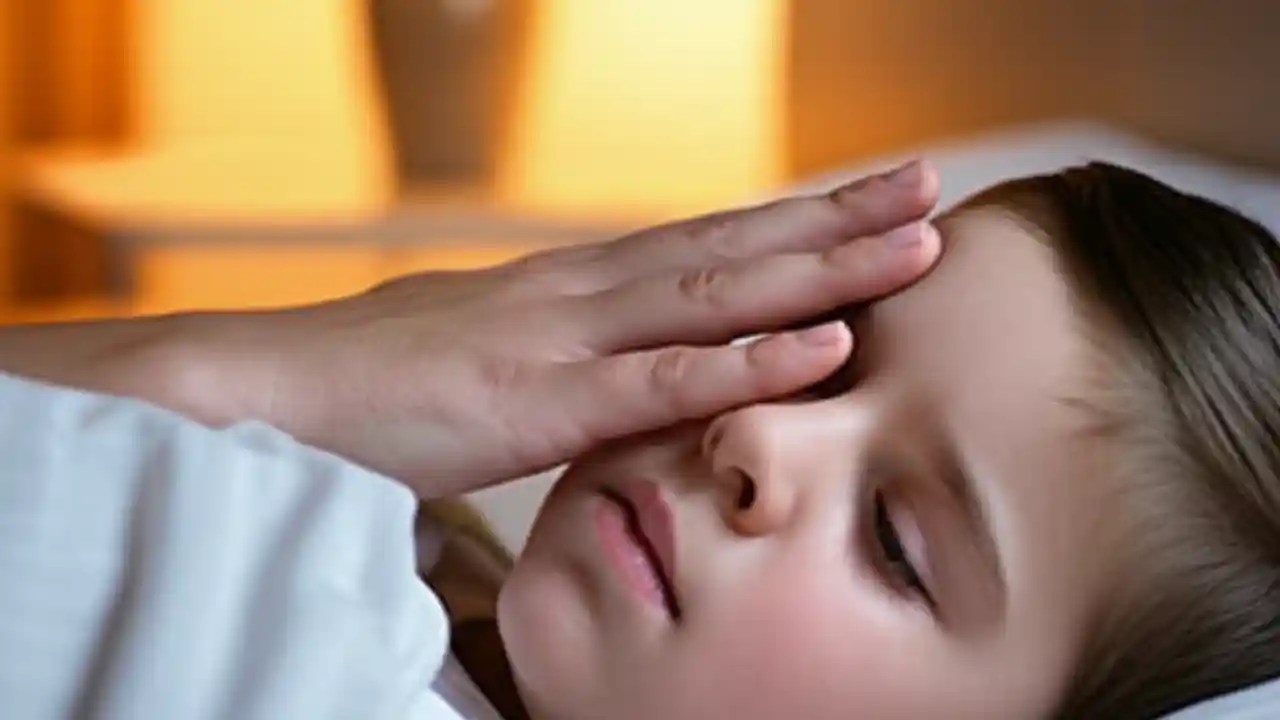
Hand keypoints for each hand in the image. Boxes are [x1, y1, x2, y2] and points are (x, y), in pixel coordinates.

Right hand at [206, 161, 938, 496]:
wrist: (269, 392)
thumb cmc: (371, 386)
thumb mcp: (483, 359)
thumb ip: (555, 360)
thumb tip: (602, 370)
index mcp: (568, 287)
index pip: (699, 243)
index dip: (788, 223)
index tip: (864, 205)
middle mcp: (580, 292)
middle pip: (729, 246)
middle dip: (834, 221)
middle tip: (926, 188)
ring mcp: (564, 338)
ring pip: (717, 295)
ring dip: (821, 267)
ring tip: (913, 240)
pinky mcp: (540, 400)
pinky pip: (663, 381)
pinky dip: (748, 362)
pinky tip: (822, 344)